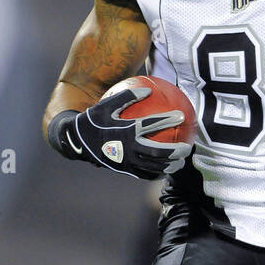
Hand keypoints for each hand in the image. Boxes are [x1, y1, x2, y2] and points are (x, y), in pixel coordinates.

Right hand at [54, 86, 191, 180]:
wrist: (76, 141)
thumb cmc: (93, 120)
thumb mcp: (105, 105)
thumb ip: (126, 96)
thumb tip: (148, 90)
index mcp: (125, 131)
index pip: (151, 124)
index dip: (168, 119)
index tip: (182, 116)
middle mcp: (127, 149)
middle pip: (157, 152)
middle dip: (175, 150)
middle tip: (187, 147)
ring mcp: (126, 162)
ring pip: (153, 167)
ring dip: (169, 165)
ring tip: (180, 162)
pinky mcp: (124, 170)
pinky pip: (144, 174)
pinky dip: (157, 173)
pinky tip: (166, 170)